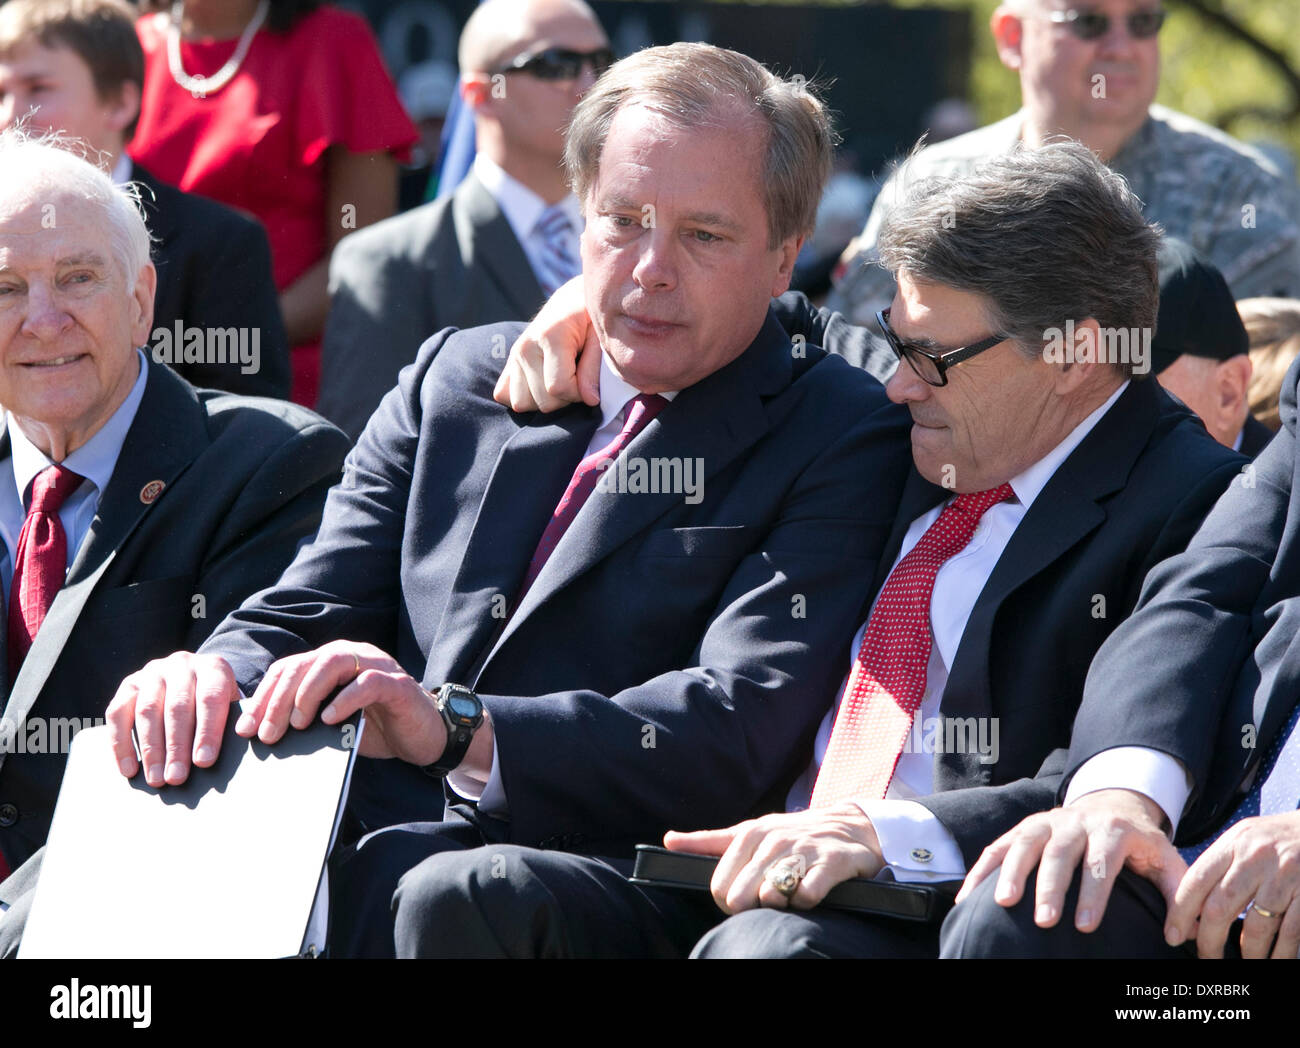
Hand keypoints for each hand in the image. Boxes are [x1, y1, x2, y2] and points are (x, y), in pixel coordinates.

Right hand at [107, 651, 239, 786]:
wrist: (195, 678)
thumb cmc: (216, 704)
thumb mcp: (231, 706)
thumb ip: (229, 724)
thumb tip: (215, 759)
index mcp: (213, 667)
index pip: (210, 698)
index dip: (207, 731)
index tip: (204, 762)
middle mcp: (182, 665)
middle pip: (177, 707)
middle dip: (177, 746)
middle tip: (177, 777)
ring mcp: (152, 672)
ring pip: (147, 711)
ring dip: (151, 749)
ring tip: (156, 779)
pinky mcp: (129, 684)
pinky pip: (118, 713)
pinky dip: (121, 744)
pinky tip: (129, 769)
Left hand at [236, 640, 447, 764]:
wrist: (424, 735)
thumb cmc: (377, 727)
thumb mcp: (334, 723)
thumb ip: (307, 718)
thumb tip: (262, 733)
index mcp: (331, 662)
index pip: (287, 669)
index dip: (263, 696)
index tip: (246, 728)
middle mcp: (351, 655)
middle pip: (303, 664)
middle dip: (278, 699)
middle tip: (267, 733)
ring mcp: (375, 666)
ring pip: (331, 662)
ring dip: (307, 693)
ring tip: (297, 724)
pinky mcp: (396, 684)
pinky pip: (366, 683)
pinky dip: (344, 699)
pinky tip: (329, 719)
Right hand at [493, 276, 600, 412]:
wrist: (572, 301)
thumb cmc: (591, 318)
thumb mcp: (601, 337)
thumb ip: (594, 368)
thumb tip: (589, 400)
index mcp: (550, 336)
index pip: (558, 388)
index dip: (580, 394)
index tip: (591, 382)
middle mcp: (525, 346)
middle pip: (542, 401)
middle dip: (566, 399)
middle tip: (578, 380)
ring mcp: (514, 355)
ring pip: (522, 404)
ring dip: (546, 401)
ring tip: (561, 382)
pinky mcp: (509, 361)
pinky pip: (504, 395)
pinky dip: (525, 397)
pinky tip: (543, 386)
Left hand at [663, 805, 884, 913]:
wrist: (853, 827)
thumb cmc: (792, 835)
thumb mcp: (749, 833)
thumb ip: (708, 841)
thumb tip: (668, 840)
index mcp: (750, 834)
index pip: (720, 885)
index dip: (727, 901)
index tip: (742, 899)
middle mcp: (775, 839)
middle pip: (742, 895)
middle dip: (752, 906)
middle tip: (768, 899)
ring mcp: (804, 849)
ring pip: (773, 894)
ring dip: (780, 903)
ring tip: (790, 894)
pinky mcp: (833, 861)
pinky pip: (809, 895)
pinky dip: (808, 901)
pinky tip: (812, 892)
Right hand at [956, 789, 1183, 932]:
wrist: (1113, 803)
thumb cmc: (1139, 844)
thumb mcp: (1166, 859)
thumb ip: (1175, 892)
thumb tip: (1180, 934)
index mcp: (1113, 830)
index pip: (1101, 862)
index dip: (1093, 894)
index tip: (1086, 927)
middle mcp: (1075, 821)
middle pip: (1059, 852)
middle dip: (1049, 887)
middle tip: (1045, 921)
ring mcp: (1046, 821)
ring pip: (1025, 843)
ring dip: (1011, 872)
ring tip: (1003, 903)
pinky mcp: (1024, 827)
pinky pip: (998, 845)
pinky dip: (980, 869)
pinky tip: (967, 896)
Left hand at [1166, 811, 1299, 958]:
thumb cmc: (1281, 837)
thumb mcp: (1247, 838)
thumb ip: (1222, 863)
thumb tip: (1193, 901)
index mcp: (1233, 843)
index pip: (1196, 881)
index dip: (1180, 912)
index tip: (1172, 935)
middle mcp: (1255, 858)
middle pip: (1220, 907)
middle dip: (1209, 939)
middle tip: (1205, 957)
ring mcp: (1283, 876)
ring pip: (1254, 925)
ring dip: (1247, 952)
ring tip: (1244, 964)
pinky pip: (1288, 932)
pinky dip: (1279, 952)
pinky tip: (1273, 960)